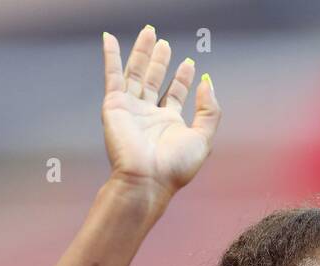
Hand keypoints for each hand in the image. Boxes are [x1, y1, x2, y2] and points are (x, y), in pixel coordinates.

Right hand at [99, 26, 221, 202]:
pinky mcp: (115, 105)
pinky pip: (112, 74)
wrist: (147, 179)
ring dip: (142, 53)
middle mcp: (150, 115)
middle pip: (155, 80)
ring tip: (150, 33)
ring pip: (137, 73)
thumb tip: (207, 82)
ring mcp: (132, 108)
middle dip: (161, 61)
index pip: (176, 93)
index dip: (183, 78)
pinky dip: (110, 55)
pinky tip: (110, 38)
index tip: (190, 63)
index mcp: (170, 123)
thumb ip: (209, 110)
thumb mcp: (203, 137)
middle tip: (165, 43)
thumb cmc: (175, 167)